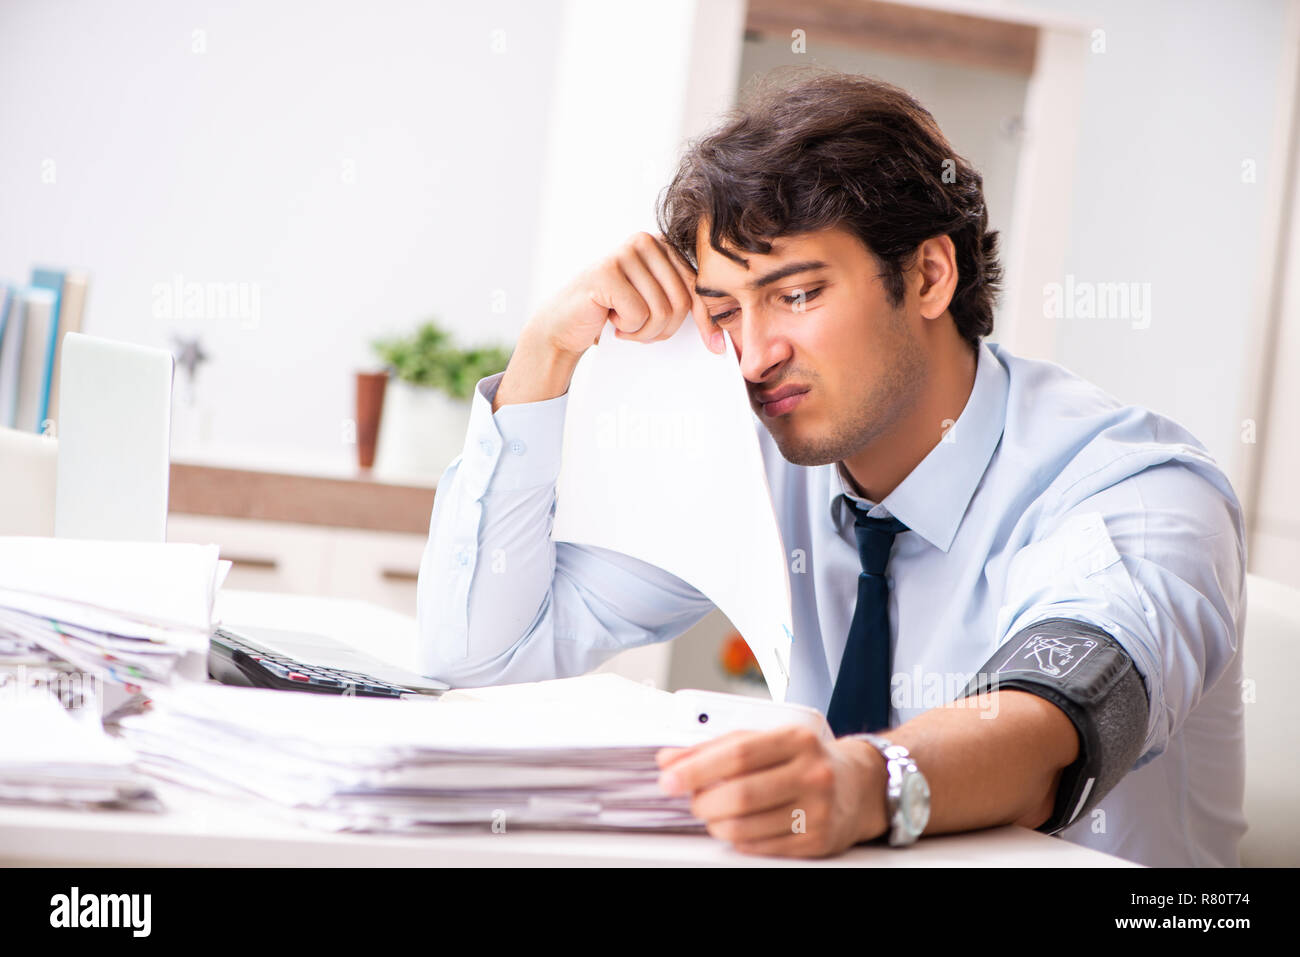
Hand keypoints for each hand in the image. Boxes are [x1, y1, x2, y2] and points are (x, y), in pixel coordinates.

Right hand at [529, 231, 722, 358]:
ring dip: (643, 332)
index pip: (698, 287)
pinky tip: (609, 319)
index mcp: (663, 246)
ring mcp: (624, 253)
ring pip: (661, 311)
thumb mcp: (655, 304)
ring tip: (624, 325)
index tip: (716, 348)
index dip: (706, 321)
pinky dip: (626, 328)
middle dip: (664, 329)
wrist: (564, 324)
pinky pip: (637, 315)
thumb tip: (722, 337)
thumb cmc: (612, 314)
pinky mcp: (606, 272)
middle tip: (640, 332)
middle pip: (681, 302)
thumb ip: (683, 303)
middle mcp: (646, 241)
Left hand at [656, 726, 889, 856]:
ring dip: (716, 824)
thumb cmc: (805, 758)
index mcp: (796, 740)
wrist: (861, 784)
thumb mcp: (766, 739)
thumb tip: (670, 761)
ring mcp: (817, 810)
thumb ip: (716, 747)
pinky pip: (760, 847)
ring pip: (745, 828)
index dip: (697, 768)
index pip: (737, 754)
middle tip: (693, 800)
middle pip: (740, 795)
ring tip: (714, 814)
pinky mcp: (817, 841)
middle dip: (703, 801)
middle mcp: (811, 774)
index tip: (669, 778)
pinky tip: (739, 827)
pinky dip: (738, 840)